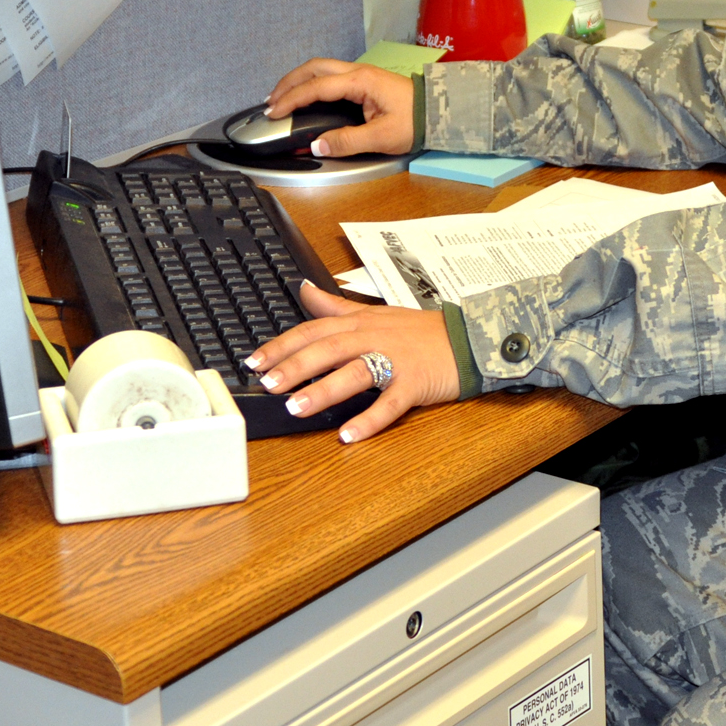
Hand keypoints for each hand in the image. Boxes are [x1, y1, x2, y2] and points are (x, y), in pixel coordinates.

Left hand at [245, 281, 461, 441]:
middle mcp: (375, 337)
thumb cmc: (422, 331)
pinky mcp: (417, 383)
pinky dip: (370, 419)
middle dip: (296, 366)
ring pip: (356, 372)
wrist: (471, 339)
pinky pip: (392, 403)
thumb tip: (304, 290)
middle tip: (268, 385)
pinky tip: (349, 435)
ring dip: (325, 390)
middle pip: (330, 349)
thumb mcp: (375, 312)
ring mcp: (397, 360)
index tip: (255, 361)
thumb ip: (335, 305)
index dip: (283, 345)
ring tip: (297, 408)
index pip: (315, 330)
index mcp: (361, 322)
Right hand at [265, 58, 414, 156]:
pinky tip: (306, 95)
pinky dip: (312, 83)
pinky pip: (331, 76)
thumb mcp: (383, 136)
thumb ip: (348, 141)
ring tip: (282, 97)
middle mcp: (358, 72)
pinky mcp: (365, 81)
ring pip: (321, 69)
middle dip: (288, 82)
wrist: (440, 111)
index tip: (274, 113)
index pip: (317, 88)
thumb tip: (318, 145)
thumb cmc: (416, 121)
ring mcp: (361, 74)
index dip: (292, 100)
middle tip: (271, 101)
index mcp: (360, 81)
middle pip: (314, 68)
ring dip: (299, 80)